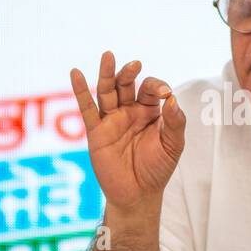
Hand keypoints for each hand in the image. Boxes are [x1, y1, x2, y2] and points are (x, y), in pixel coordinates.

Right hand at [70, 51, 185, 209]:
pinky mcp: (96, 132)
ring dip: (108, 74)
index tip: (165, 94)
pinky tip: (76, 74)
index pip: (151, 89)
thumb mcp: (173, 145)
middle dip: (129, 73)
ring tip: (109, 56)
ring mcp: (112, 120)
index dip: (157, 87)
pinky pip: (87, 109)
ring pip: (107, 92)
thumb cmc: (158, 168)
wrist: (138, 194)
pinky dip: (81, 91)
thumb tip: (172, 98)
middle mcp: (129, 111)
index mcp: (150, 111)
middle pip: (127, 84)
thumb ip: (175, 122)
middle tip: (135, 65)